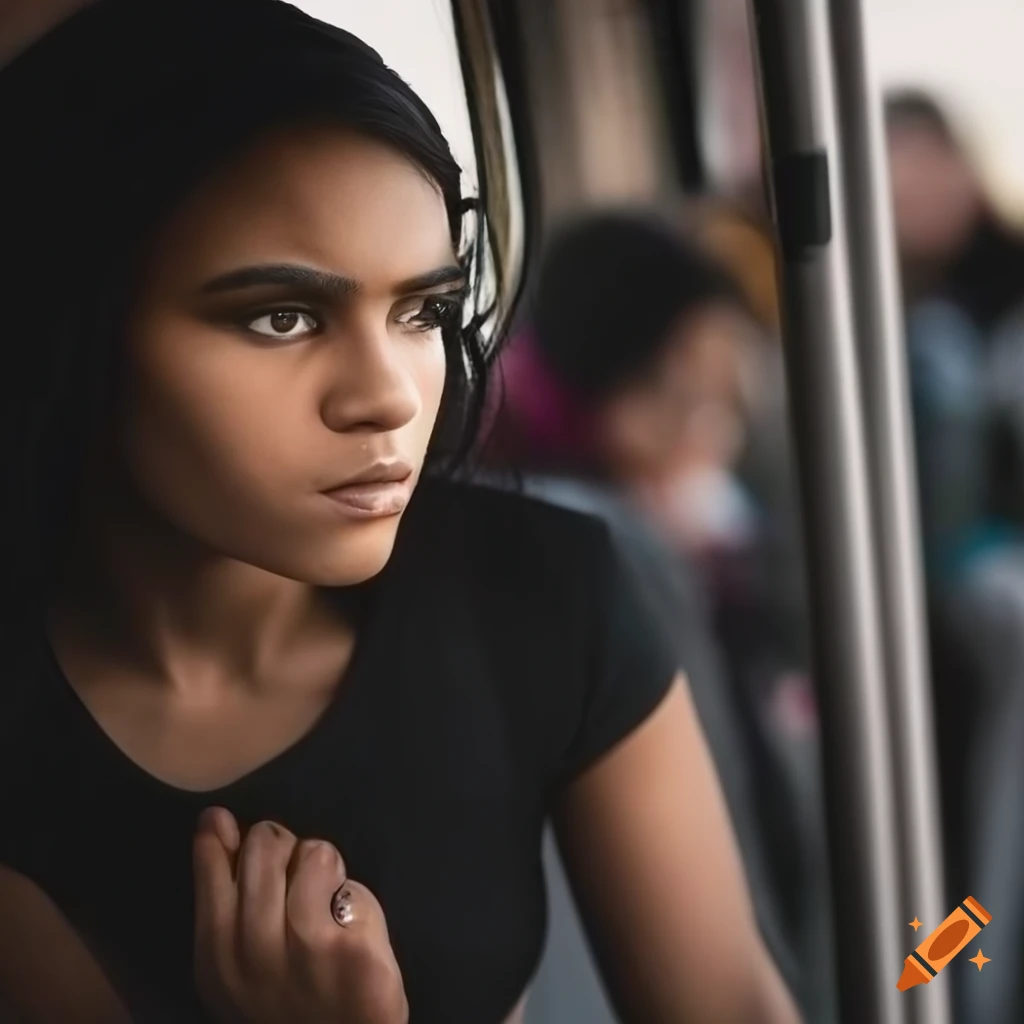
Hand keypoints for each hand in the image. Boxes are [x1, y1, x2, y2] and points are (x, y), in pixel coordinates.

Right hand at [192, 808, 407, 1023]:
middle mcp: (252, 953)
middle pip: (265, 843)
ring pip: (314, 852)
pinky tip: (351, 927)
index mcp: (216, 953)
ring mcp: (304, 953)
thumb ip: (226, 892)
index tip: (240, 837)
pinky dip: (355, 898)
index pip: (212, 863)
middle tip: (297, 878)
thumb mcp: (240, 958)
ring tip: (326, 901)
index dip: (230, 837)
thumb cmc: (290, 997)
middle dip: (284, 846)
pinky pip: (354, 886)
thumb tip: (214, 819)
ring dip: (324, 868)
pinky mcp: (353, 954)